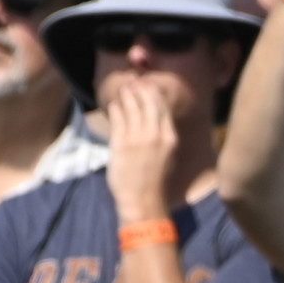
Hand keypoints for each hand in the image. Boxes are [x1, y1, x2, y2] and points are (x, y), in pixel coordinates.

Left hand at [105, 81, 177, 225]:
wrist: (143, 200)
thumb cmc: (156, 182)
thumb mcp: (168, 156)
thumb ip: (163, 138)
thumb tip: (154, 124)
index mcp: (170, 137)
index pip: (163, 109)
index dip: (154, 95)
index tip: (149, 86)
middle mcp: (156, 134)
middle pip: (148, 104)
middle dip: (141, 90)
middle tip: (134, 83)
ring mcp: (137, 138)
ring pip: (132, 109)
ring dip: (127, 97)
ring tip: (123, 90)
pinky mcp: (121, 144)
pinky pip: (118, 120)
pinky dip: (115, 110)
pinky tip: (113, 105)